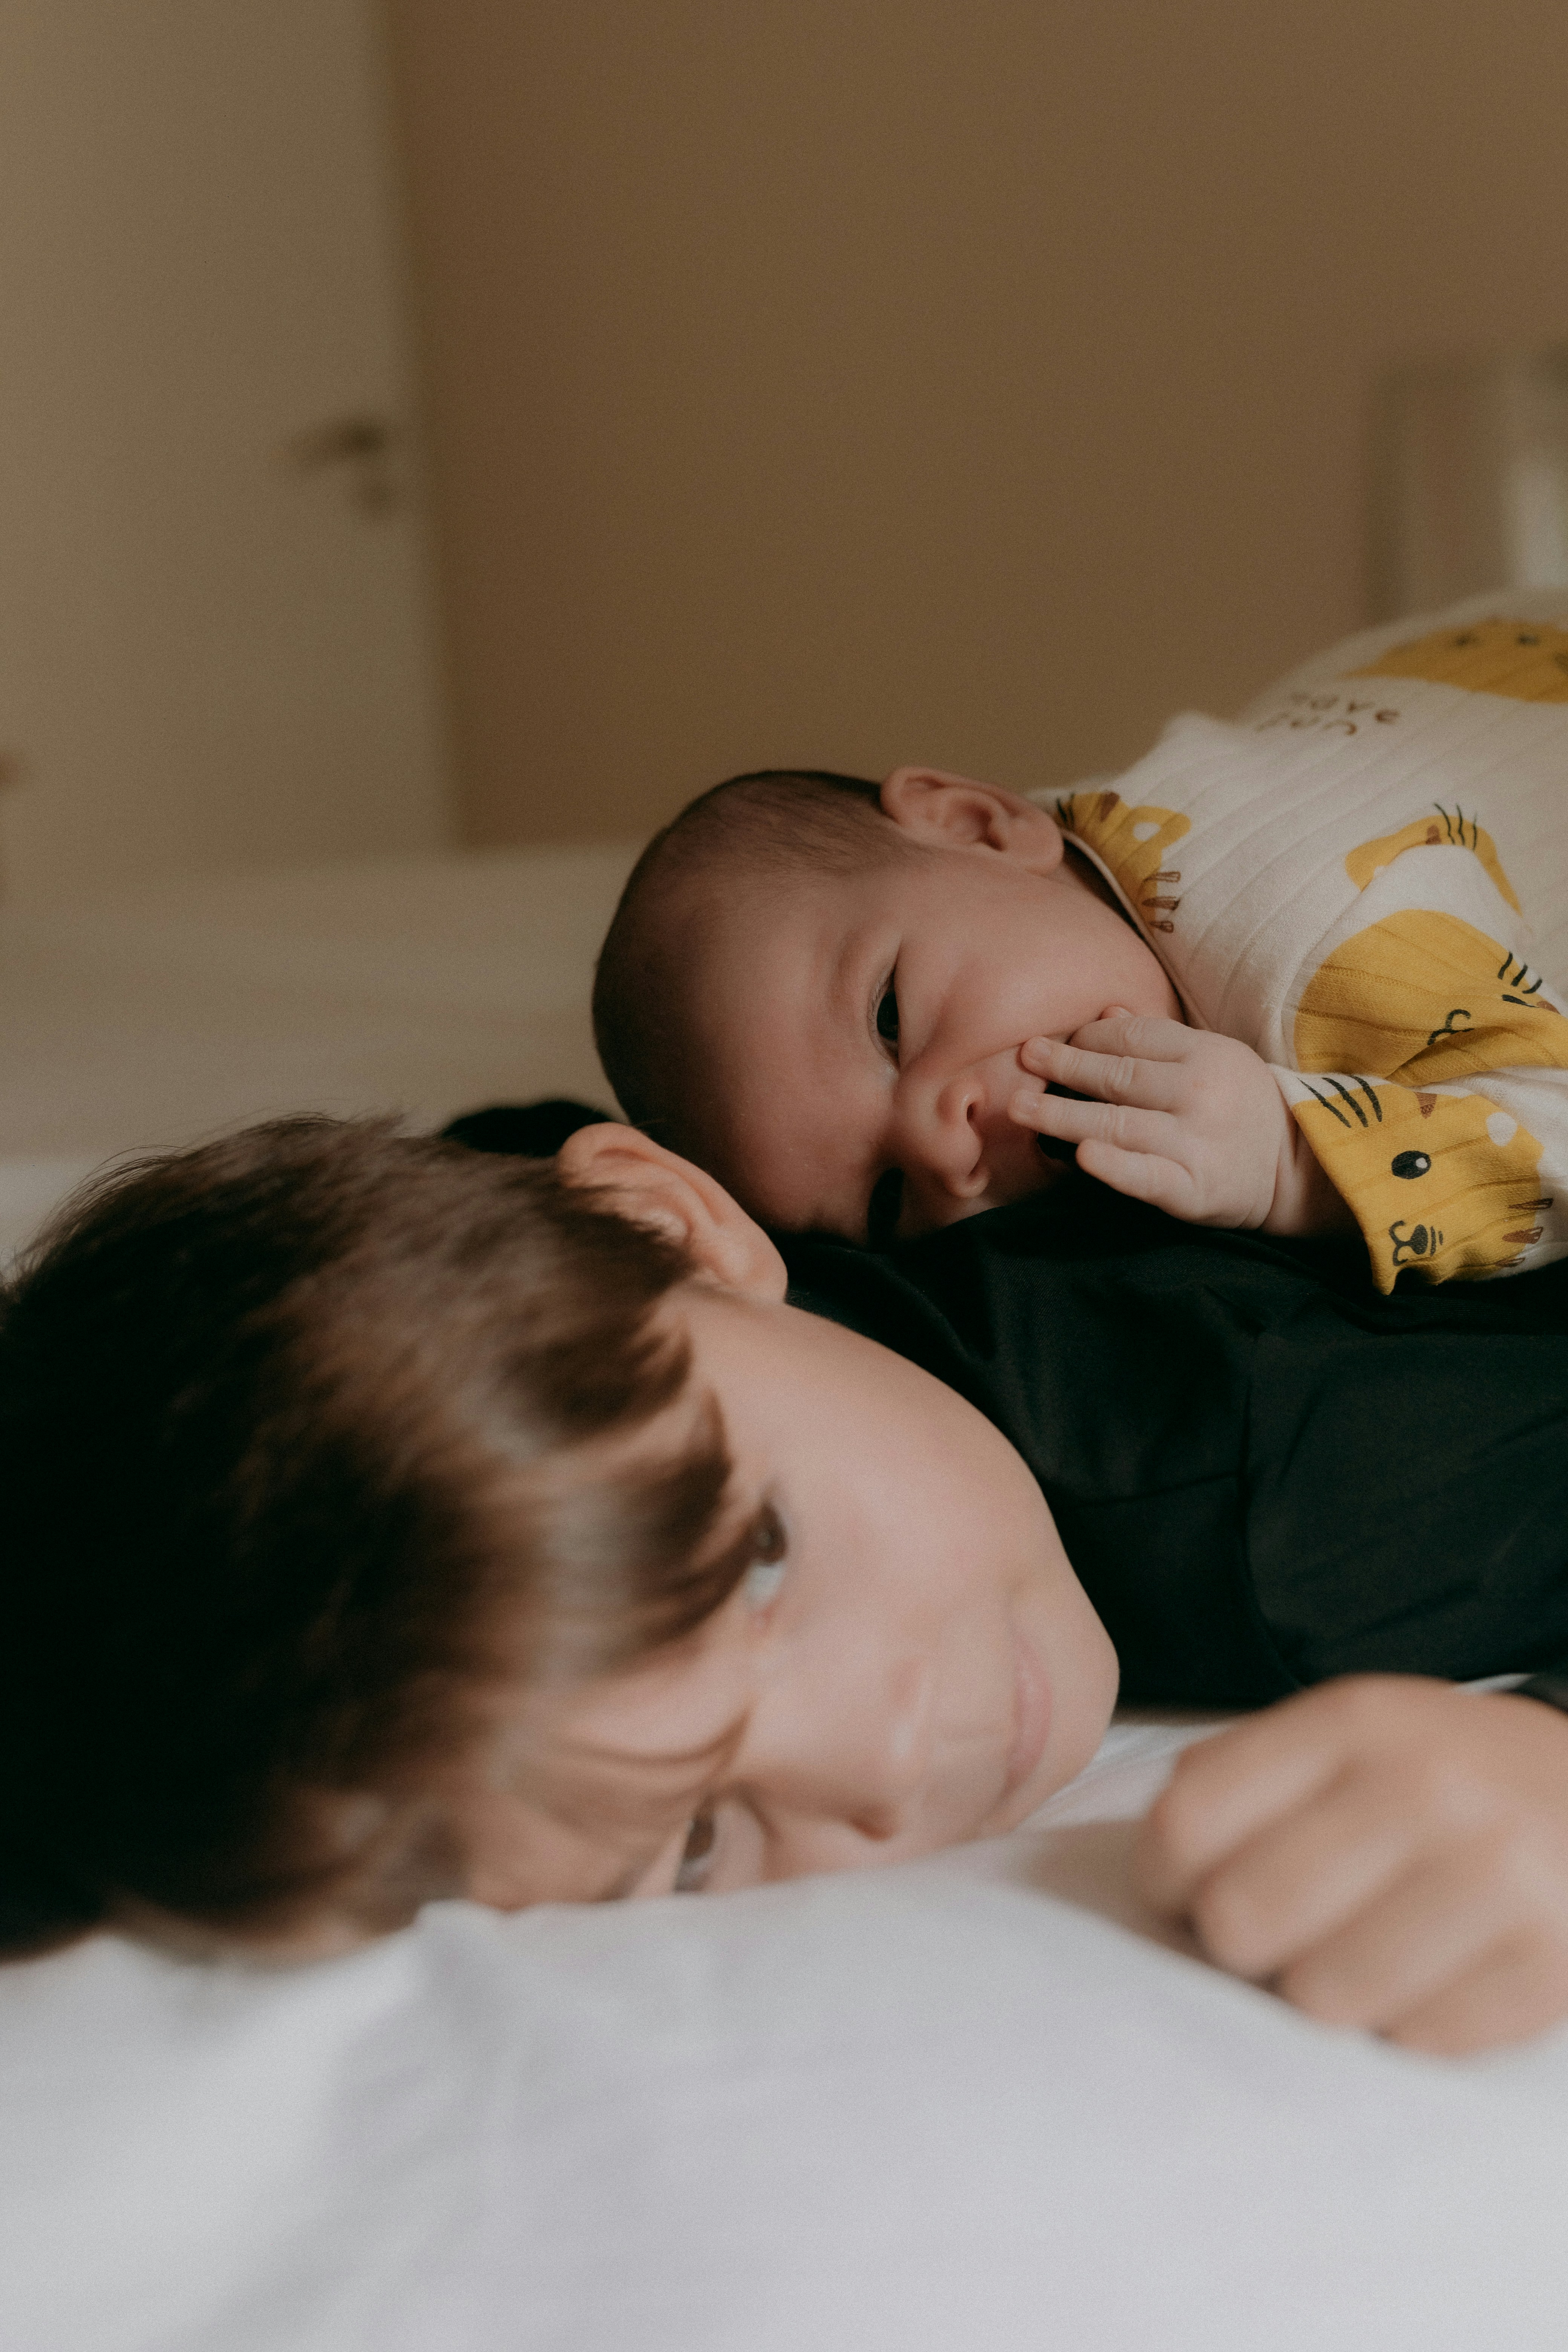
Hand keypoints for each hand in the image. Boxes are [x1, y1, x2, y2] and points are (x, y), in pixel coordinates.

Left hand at [1010, 1014, 1296, 1229]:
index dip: (1088, 1039)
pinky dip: (1115, 1167)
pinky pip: (1147, 1176)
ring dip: (1065, 1115)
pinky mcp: (1194, 1189)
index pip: (1133, 1039)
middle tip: (1022, 1059)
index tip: (1052, 1042)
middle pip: (1120, 1077)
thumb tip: (1105, 1014)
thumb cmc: (1240, 1106)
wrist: (1298, 1168)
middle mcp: (1199, 1093)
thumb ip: (1158, 1039)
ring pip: (1120, 1124)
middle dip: (1066, 1067)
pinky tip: (1082, 1156)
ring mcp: (1196, 1142)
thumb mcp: (1212, 1059)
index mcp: (1204, 1053)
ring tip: (1021, 1109)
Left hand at [1134, 1676, 1567, 2053]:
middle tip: (1274, 1932)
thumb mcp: (1342, 1736)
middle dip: (1239, 1944)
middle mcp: (1423, 1787)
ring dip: (1323, 1992)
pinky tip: (1428, 1973)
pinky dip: (1408, 2023)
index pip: (1188, 1823)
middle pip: (1242, 1919)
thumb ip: (1239, 1779)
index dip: (1161, 1880)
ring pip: (1322, 1998)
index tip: (1183, 1892)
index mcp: (1351, 1722)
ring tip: (1354, 1952)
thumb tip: (1159, 1868)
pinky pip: (1416, 2041)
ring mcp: (1495, 1873)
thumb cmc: (1439, 1774)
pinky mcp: (1550, 1960)